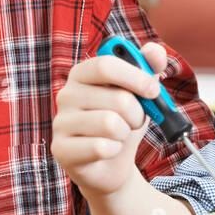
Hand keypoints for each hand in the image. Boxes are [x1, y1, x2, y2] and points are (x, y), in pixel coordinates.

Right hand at [51, 41, 166, 199]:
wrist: (111, 163)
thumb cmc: (124, 121)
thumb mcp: (140, 93)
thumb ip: (149, 68)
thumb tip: (155, 50)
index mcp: (82, 73)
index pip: (106, 65)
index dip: (135, 76)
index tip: (153, 90)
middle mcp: (66, 94)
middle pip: (118, 98)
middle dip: (138, 114)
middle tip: (134, 120)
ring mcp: (60, 122)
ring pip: (111, 124)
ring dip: (125, 133)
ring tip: (119, 135)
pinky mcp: (60, 149)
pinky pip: (102, 147)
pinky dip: (114, 151)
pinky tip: (107, 151)